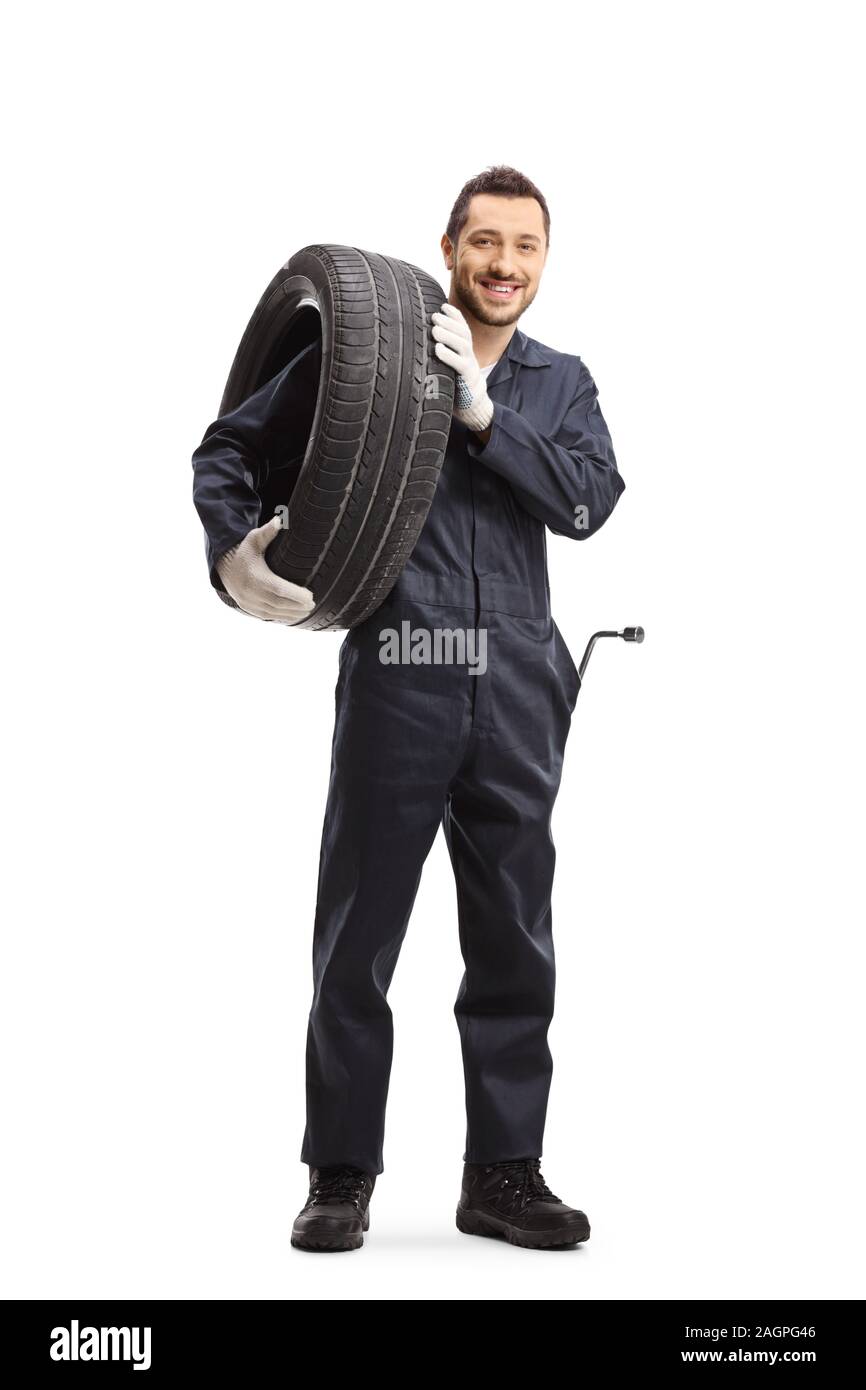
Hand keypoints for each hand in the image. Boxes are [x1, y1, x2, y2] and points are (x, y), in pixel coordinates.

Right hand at [216, 514, 315, 623]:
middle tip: (312, 604)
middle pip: (278, 603)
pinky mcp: (247, 608)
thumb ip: (267, 532)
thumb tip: (279, 520)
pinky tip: (293, 616)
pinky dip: (281, 617)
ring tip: (306, 611)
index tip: (310, 595)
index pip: (278, 589)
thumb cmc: (244, 551)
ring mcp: (247, 602)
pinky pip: (266, 616)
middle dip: (297, 606)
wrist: (224, 565)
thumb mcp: (253, 539)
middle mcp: (249, 592)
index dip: (295, 595)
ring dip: (291, 614)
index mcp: (254, 576)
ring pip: (272, 613)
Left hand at [431, 302, 493, 432]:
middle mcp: (468, 353)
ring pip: (462, 345)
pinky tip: (438, 349)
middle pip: (462, 332)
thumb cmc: (456, 380)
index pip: (463, 326)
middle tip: (434, 316)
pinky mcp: (466, 378)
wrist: (472, 402)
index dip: (455, 315)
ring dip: (448, 335)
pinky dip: (448, 355)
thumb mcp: (451, 361)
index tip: (443, 306)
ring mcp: (469, 364)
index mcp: (465, 348)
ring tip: (434, 329)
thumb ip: (443, 349)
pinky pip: (459, 364)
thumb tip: (424, 336)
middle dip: (449, 322)